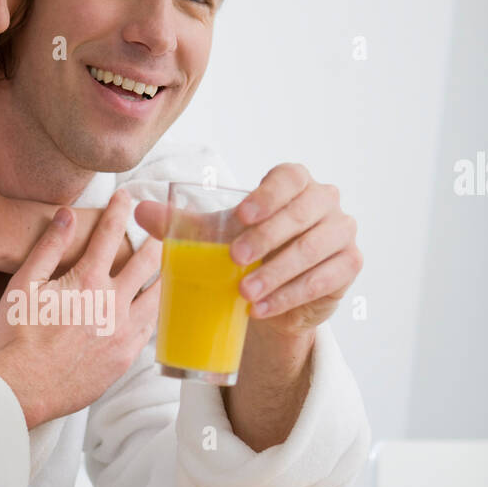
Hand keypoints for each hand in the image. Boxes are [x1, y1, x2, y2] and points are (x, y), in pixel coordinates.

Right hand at [0, 192, 162, 427]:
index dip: (119, 210)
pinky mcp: (126, 357)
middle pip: (147, 262)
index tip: (127, 195)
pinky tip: (159, 307)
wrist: (26, 388)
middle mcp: (113, 303)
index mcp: (87, 280)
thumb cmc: (17, 337)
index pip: (110, 235)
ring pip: (159, 296)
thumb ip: (48, 247)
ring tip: (174, 263)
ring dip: (167, 275)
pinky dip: (159, 311)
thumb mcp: (23, 285)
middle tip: (165, 227)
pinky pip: (152, 328)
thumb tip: (67, 215)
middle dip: (157, 238)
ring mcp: (123, 332)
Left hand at [134, 164, 361, 336]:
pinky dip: (294, 295)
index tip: (240, 216)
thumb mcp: (213, 237)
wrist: (274, 294)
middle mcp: (324, 201)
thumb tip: (138, 210)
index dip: (268, 194)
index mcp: (294, 182)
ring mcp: (341, 232)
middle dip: (269, 237)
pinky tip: (265, 309)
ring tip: (245, 294)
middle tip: (236, 259)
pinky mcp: (349, 264)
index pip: (289, 177)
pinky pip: (326, 278)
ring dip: (279, 272)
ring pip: (315, 249)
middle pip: (303, 213)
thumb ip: (180, 223)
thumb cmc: (246, 252)